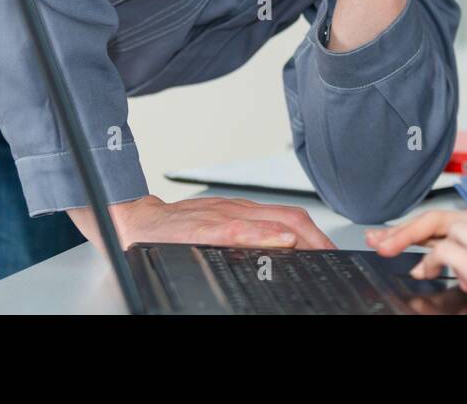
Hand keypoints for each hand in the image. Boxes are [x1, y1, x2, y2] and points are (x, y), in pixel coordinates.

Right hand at [68, 194, 336, 253]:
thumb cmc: (173, 231)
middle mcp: (236, 210)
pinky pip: (233, 229)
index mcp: (243, 213)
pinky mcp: (200, 226)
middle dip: (316, 237)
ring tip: (316, 250)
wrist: (132, 220)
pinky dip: (257, 235)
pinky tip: (273, 242)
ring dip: (296, 234)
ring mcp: (220, 215)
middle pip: (289, 217)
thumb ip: (244, 240)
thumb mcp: (215, 231)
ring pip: (268, 219)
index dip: (316, 234)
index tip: (333, 253)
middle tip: (333, 257)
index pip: (290, 218)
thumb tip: (280, 254)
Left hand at [367, 209, 466, 314]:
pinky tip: (423, 270)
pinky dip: (429, 259)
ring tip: (387, 247)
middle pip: (447, 216)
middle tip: (386, 236)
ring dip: (408, 237)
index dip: (444, 231)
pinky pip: (443, 251)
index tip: (429, 240)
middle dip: (414, 226)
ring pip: (437, 225)